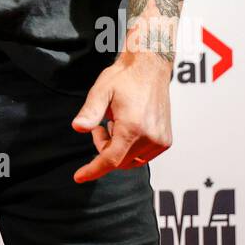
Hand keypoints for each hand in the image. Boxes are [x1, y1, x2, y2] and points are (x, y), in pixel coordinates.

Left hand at [70, 52, 172, 182]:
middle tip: (98, 127)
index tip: (79, 176)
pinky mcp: (166, 141)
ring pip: (131, 161)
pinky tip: (126, 127)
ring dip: (117, 150)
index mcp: (133, 128)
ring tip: (113, 124)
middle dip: (103, 150)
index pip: (110, 160)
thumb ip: (90, 112)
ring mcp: (160, 141)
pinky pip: (143, 157)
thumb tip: (78, 127)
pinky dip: (130, 149)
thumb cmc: (124, 78)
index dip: (93, 170)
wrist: (150, 67)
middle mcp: (150, 138)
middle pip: (119, 161)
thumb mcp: (101, 91)